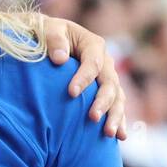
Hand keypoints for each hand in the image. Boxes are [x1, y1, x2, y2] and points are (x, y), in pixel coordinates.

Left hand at [43, 17, 126, 138]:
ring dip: (115, 116)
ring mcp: (108, 77)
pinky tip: (120, 136)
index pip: (93, 63)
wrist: (49, 39)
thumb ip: (54, 40)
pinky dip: (119, 120)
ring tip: (109, 134)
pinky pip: (116, 106)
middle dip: (103, 102)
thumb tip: (59, 59)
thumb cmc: (46, 34)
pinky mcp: (106, 91)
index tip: (71, 93)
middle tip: (93, 118)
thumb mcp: (47, 30)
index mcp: (93, 44)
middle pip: (109, 83)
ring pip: (117, 97)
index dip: (84, 78)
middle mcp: (105, 62)